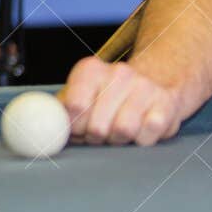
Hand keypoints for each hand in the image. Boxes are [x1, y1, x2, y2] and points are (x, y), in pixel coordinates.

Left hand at [61, 56, 181, 145]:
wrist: (158, 80)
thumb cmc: (109, 95)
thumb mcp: (82, 93)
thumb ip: (61, 110)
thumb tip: (46, 131)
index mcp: (91, 70)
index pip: (74, 106)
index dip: (74, 128)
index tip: (78, 132)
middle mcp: (119, 73)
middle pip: (97, 126)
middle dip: (95, 138)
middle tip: (99, 136)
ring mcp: (144, 87)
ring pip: (123, 132)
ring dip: (119, 140)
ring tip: (119, 132)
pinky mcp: (166, 104)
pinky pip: (147, 137)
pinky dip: (141, 141)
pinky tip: (140, 130)